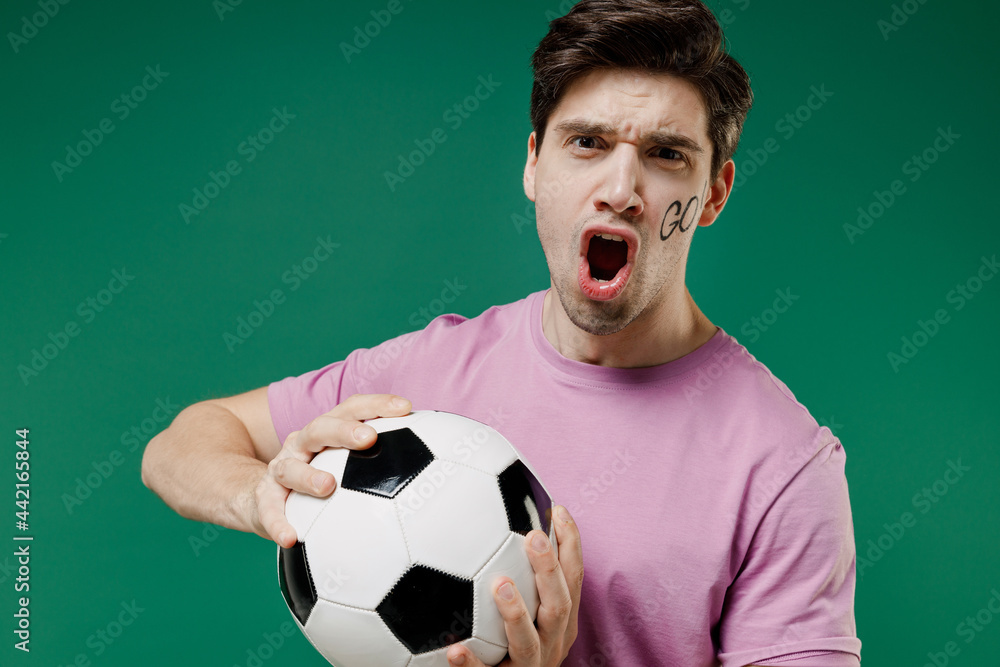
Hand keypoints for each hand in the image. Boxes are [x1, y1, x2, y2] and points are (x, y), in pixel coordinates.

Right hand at [248, 393, 411, 547]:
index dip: (378, 403)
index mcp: (329, 431)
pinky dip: (278, 523)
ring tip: (327, 486)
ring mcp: (281, 469)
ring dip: (308, 476)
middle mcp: (304, 445)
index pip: (353, 408)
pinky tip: (290, 539)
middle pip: (321, 428)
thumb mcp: (350, 468)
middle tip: (368, 437)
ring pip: (290, 467)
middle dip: (344, 429)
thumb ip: (389, 465)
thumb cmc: (320, 478)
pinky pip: (268, 511)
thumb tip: (447, 475)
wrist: (258, 493)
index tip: (406, 407)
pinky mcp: (262, 499)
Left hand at [447, 505, 583, 666]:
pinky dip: (472, 665)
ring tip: (500, 585)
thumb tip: (501, 523)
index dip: (571, 546)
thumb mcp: (534, 616)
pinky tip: (455, 650)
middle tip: (534, 537)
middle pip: (559, 606)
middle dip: (549, 571)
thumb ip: (524, 577)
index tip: (559, 510)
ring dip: (516, 613)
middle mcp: (552, 644)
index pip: (573, 580)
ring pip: (528, 644)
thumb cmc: (514, 648)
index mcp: (561, 623)